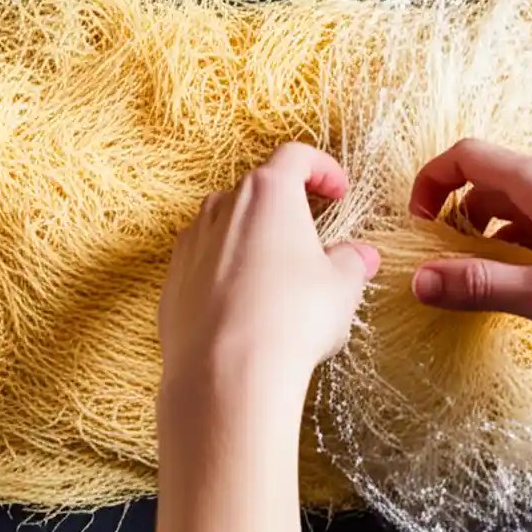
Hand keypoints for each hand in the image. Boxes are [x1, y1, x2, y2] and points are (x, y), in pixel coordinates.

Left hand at [158, 143, 379, 399]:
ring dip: (252, 241)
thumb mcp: (341, 288)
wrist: (226, 374)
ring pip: (225, 227)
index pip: (295, 157)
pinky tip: (244, 307)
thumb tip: (358, 257)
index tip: (338, 190)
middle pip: (257, 192)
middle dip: (286, 210)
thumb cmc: (290, 319)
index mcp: (267, 193)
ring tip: (277, 278)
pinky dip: (225, 274)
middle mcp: (222, 208)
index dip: (322, 169)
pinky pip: (204, 265)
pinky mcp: (172, 282)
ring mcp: (191, 244)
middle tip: (312, 241)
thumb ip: (350, 263)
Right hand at [408, 138, 531, 361]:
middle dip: (462, 216)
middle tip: (456, 265)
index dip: (431, 183)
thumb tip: (418, 280)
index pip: (468, 155)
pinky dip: (529, 237)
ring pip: (525, 198)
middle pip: (494, 177)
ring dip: (496, 230)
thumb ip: (478, 286)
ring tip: (497, 279)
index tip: (420, 226)